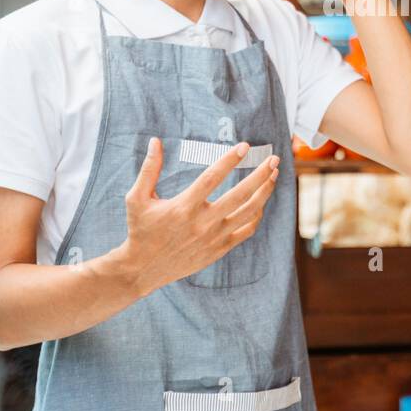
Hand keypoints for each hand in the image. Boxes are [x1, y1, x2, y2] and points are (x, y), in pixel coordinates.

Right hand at [117, 138, 279, 296]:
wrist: (143, 269)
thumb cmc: (140, 230)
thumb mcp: (136, 198)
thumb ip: (149, 169)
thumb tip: (155, 141)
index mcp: (184, 206)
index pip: (212, 177)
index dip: (230, 160)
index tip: (245, 146)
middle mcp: (202, 222)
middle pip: (240, 194)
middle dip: (261, 174)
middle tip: (274, 159)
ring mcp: (214, 237)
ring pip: (249, 212)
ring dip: (264, 192)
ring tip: (273, 175)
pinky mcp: (219, 249)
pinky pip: (246, 230)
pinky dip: (257, 215)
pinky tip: (260, 202)